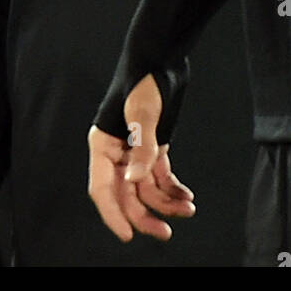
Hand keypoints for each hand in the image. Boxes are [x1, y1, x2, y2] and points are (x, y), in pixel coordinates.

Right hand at [87, 74, 194, 241]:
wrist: (162, 56)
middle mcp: (116, 152)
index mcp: (103, 144)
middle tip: (165, 232)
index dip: (113, 214)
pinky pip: (159, 176)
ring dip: (165, 202)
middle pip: (126, 195)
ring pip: (145, 189)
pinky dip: (172, 188)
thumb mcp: (142, 113)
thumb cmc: (144, 79)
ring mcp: (135, 150)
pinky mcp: (153, 145)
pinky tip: (186, 196)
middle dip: (145, 214)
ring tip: (187, 209)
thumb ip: (142, 147)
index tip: (127, 235)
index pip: (103, 189)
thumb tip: (135, 180)